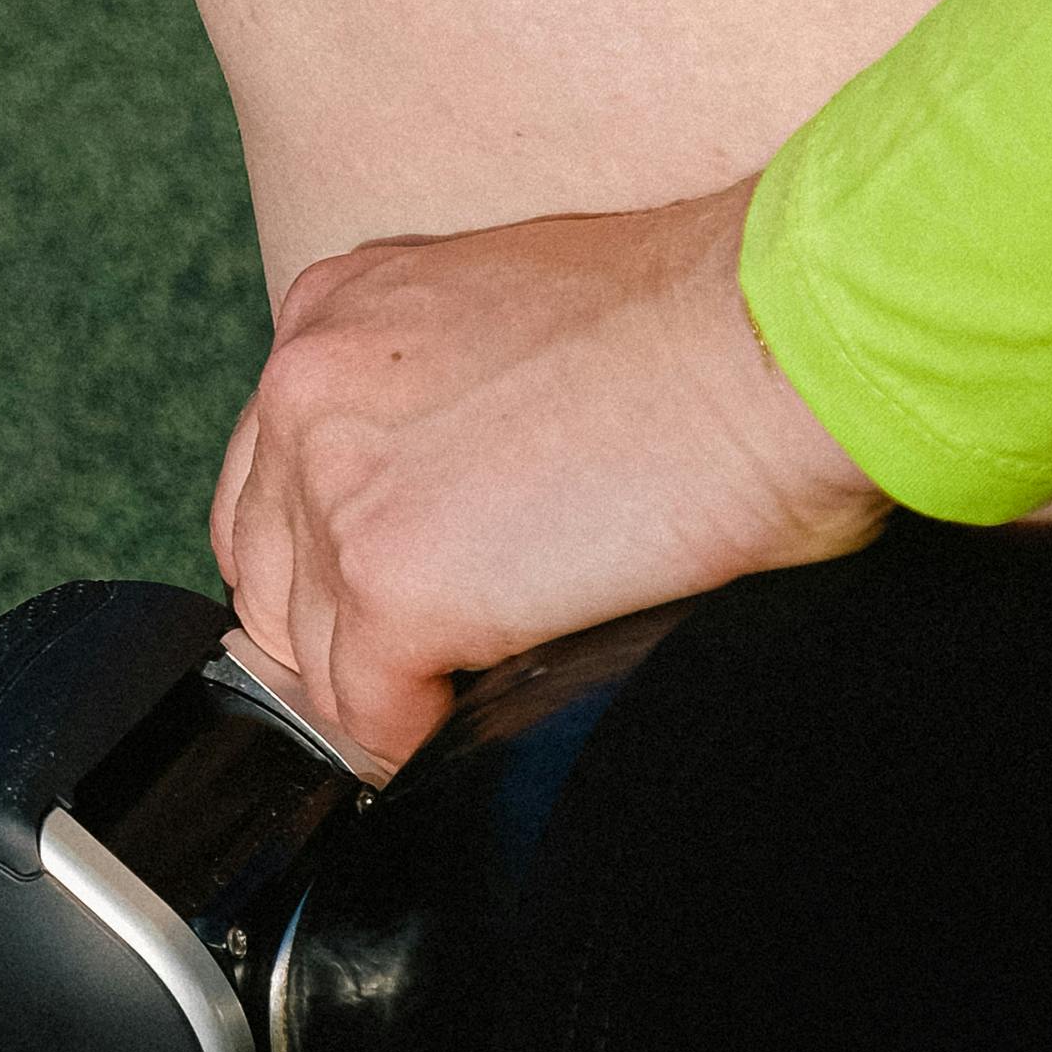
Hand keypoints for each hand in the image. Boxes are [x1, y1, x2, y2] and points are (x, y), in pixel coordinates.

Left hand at [208, 177, 882, 775]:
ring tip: (464, 697)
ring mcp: (340, 491)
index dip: (327, 559)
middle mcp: (310, 386)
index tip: (387, 602)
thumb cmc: (717, 321)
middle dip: (337, 632)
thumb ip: (452, 398)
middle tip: (423, 671)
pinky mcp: (392, 586)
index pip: (275, 479)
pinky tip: (479, 725)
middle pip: (270, 570)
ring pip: (311, 652)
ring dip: (383, 688)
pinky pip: (367, 713)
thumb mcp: (527, 321)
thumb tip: (461, 496)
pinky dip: (415, 739)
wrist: (780, 338)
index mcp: (340, 313)